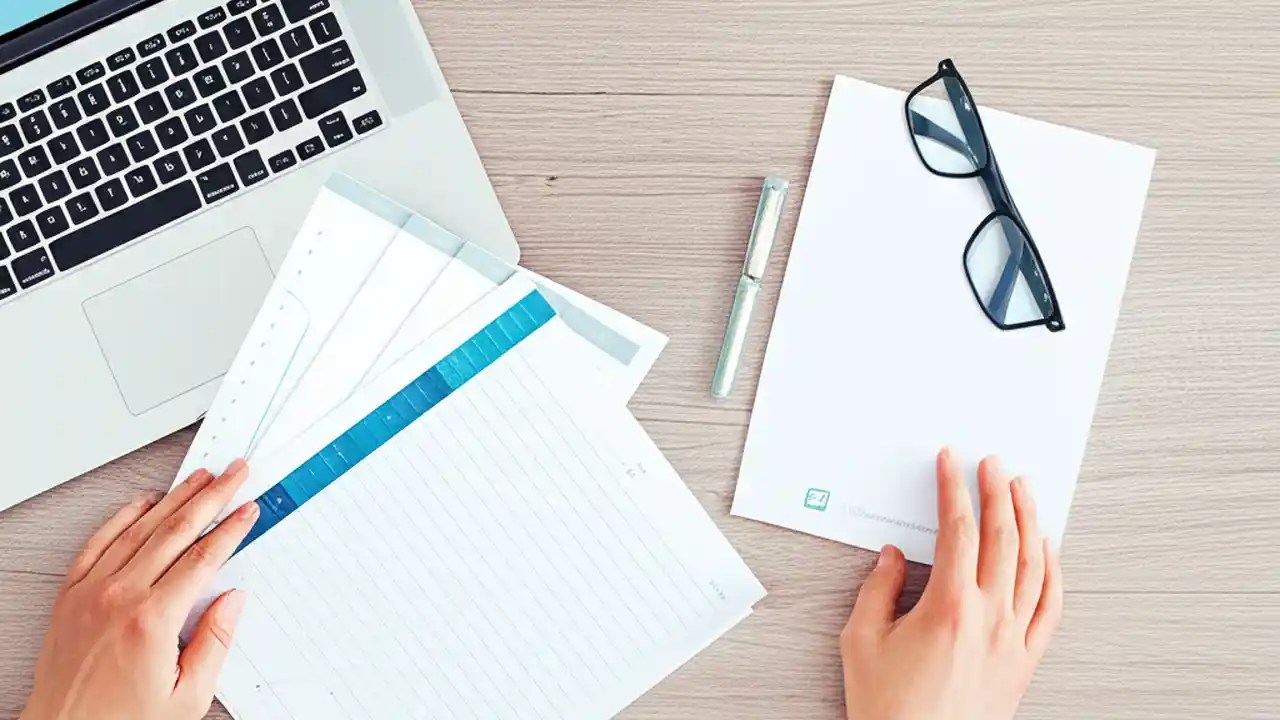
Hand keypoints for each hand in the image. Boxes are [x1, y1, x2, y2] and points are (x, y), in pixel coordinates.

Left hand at [22, 461, 258, 719]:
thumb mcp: (186, 697)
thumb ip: (214, 642)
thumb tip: (232, 600)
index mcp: (152, 620)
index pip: (203, 558)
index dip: (230, 528)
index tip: (248, 509)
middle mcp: (119, 598)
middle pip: (175, 531)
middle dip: (211, 497)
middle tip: (234, 474)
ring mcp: (91, 593)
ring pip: (139, 529)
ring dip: (174, 498)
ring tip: (199, 478)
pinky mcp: (70, 597)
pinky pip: (98, 543)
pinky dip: (122, 517)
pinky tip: (142, 503)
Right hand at [841, 449, 1062, 719]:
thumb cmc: (890, 708)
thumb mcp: (861, 642)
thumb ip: (877, 590)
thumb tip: (892, 558)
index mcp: (948, 606)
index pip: (959, 530)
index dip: (954, 489)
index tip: (951, 464)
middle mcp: (989, 618)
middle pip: (1002, 538)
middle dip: (997, 492)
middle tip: (992, 463)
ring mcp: (1013, 639)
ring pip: (1034, 565)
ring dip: (1029, 520)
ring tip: (1023, 490)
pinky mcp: (1025, 661)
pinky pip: (1050, 607)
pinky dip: (1054, 571)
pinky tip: (1048, 550)